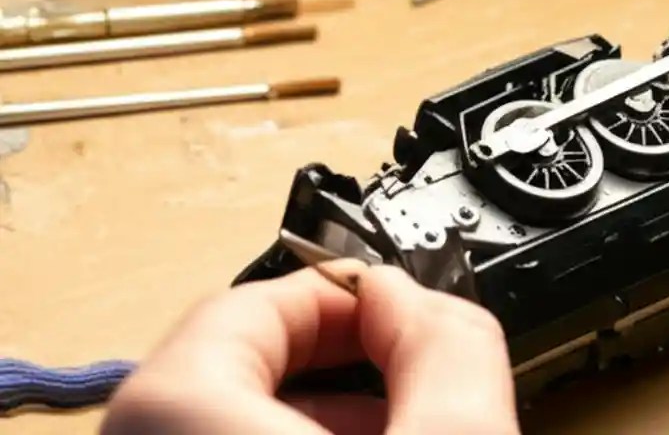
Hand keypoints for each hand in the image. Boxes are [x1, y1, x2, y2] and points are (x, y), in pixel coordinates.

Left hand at [99, 265, 519, 434]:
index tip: (403, 311)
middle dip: (346, 365)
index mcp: (175, 412)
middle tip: (410, 387)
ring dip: (330, 419)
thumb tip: (431, 298)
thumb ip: (448, 338)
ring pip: (241, 419)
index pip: (259, 299)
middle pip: (247, 362)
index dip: (352, 293)